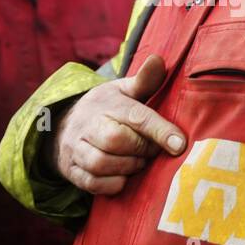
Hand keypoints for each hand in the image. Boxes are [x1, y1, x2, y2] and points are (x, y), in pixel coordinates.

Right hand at [50, 54, 186, 195]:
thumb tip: (158, 59)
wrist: (65, 125)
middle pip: (115, 140)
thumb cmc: (106, 108)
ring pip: (101, 163)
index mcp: (106, 104)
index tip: (180, 144)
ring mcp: (76, 149)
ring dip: (128, 168)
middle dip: (141, 149)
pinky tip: (124, 176)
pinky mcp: (72, 170)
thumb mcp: (123, 91)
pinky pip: (91, 184)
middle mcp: (88, 125)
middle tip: (153, 150)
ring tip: (139, 163)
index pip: (135, 116)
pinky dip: (112, 184)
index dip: (159, 130)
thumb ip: (145, 80)